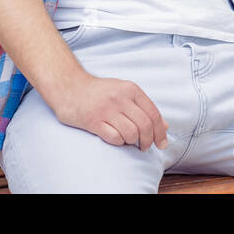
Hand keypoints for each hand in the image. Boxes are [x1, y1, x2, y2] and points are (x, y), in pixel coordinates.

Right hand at [50, 73, 169, 151]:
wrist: (69, 87)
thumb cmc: (99, 91)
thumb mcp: (124, 92)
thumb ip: (143, 107)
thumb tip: (164, 126)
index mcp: (131, 89)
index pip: (153, 114)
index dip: (160, 132)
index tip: (161, 143)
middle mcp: (120, 98)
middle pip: (145, 125)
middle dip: (148, 141)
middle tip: (145, 147)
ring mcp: (106, 109)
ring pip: (131, 133)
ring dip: (132, 142)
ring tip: (129, 142)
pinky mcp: (93, 121)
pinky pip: (114, 138)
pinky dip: (119, 142)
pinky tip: (116, 139)